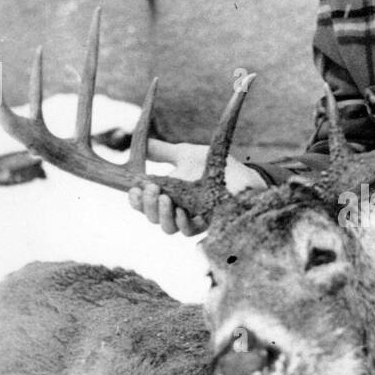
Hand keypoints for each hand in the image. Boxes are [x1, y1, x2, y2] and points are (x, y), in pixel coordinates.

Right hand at [127, 140, 264, 235]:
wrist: (240, 172)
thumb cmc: (212, 165)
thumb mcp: (183, 154)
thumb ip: (161, 151)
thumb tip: (138, 143)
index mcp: (167, 195)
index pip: (144, 204)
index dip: (135, 199)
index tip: (133, 187)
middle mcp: (175, 211)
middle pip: (152, 217)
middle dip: (147, 204)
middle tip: (152, 188)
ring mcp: (190, 220)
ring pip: (167, 228)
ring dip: (162, 214)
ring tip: (165, 198)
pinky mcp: (206, 225)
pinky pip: (188, 232)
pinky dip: (182, 222)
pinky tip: (181, 211)